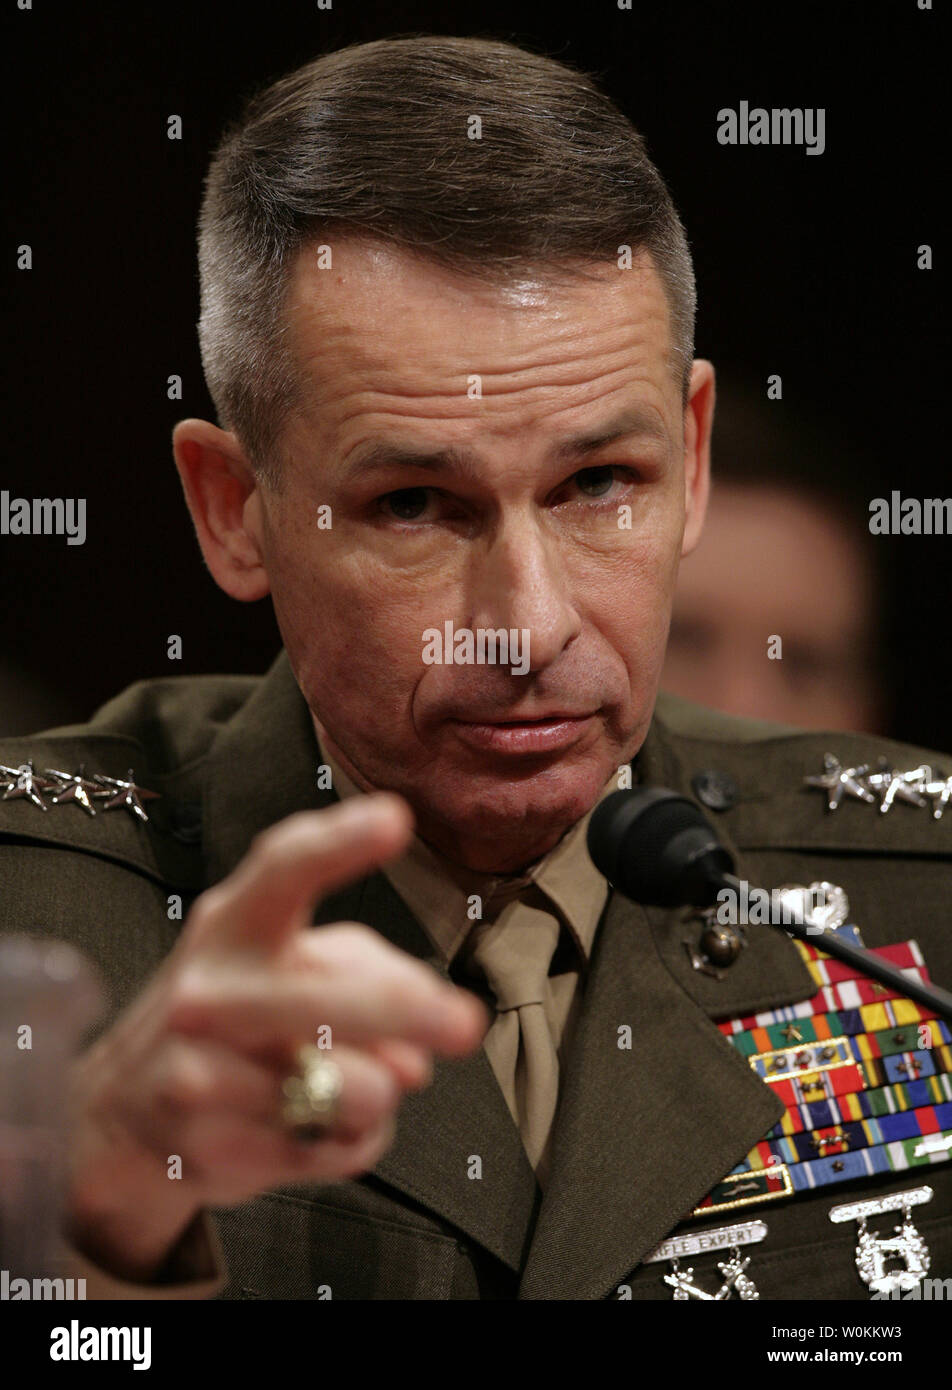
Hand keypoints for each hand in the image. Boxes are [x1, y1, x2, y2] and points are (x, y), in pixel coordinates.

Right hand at [64, 794, 487, 1279]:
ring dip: (374, 1093)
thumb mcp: (295, 965)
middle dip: (407, 1010)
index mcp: (236, 923)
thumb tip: (414, 1057)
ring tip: (331, 1082)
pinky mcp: (210, 1145)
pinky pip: (334, 1149)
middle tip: (465, 1025)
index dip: (339, 843)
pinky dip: (347, 1142)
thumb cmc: (240, 1013)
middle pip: (330, 995)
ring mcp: (200, 1070)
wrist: (130, 1107)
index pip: (284, 870)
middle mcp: (209, 990)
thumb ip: (367, 978)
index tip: (394, 819)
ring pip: (353, 1089)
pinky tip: (304, 1123)